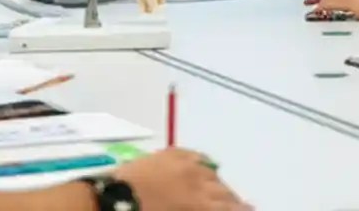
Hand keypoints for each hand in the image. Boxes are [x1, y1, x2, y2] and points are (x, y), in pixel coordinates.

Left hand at [114, 148, 250, 210]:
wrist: (109, 203)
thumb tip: (211, 207)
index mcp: (200, 202)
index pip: (230, 206)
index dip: (241, 209)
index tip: (249, 210)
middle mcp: (198, 180)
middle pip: (223, 191)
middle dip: (232, 201)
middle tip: (240, 206)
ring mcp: (183, 163)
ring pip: (211, 173)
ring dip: (217, 184)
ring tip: (220, 192)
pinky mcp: (169, 154)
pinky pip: (194, 157)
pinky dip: (202, 165)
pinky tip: (205, 168)